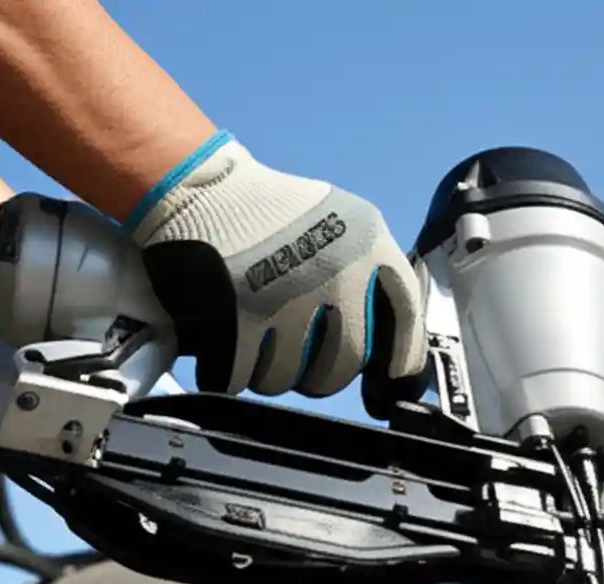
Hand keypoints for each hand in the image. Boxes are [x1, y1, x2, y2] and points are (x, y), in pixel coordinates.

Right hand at [126, 130, 427, 404]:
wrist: (197, 188)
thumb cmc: (266, 210)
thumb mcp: (337, 220)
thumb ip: (364, 271)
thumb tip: (383, 342)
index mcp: (367, 243)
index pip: (406, 314)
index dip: (402, 355)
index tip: (389, 376)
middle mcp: (337, 272)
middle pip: (346, 361)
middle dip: (324, 376)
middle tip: (306, 369)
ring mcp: (290, 297)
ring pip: (290, 376)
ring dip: (273, 376)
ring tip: (260, 356)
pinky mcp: (242, 318)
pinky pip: (243, 376)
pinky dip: (232, 376)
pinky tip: (229, 364)